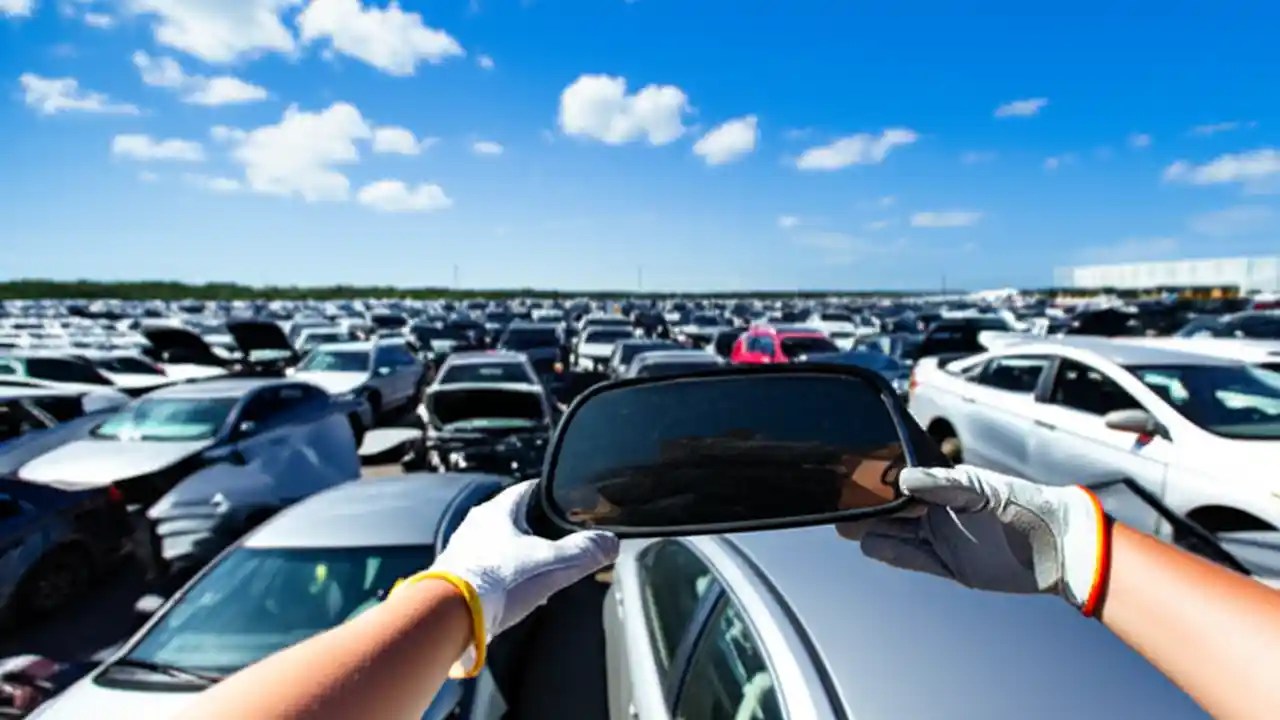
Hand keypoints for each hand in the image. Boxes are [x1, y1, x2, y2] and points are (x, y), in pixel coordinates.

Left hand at [429, 481, 618, 641]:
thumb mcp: (551, 564)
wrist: (448, 615)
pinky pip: (487, 568)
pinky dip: (504, 575)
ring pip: (500, 544)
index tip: (567, 502)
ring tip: (541, 570)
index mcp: (497, 510)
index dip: (550, 494)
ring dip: (519, 554)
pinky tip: (516, 592)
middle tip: (560, 542)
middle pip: (514, 518)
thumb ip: (583, 552)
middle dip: (537, 529)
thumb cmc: (497, 581)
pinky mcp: (457, 575)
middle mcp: (476, 524)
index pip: (528, 489)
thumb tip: (611, 543)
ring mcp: (463, 549)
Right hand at [848, 465, 1107, 612]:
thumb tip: (904, 479)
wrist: (1056, 547)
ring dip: (873, 530)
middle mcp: (940, 511)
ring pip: (897, 534)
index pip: (902, 482)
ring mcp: (943, 538)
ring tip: (844, 525)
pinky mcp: (949, 565)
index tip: (852, 480)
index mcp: (946, 487)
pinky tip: (871, 545)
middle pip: (893, 510)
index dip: (877, 482)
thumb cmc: (1025, 507)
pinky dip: (892, 553)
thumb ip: (943, 484)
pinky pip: (913, 558)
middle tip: (838, 505)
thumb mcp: (983, 490)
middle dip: (866, 507)